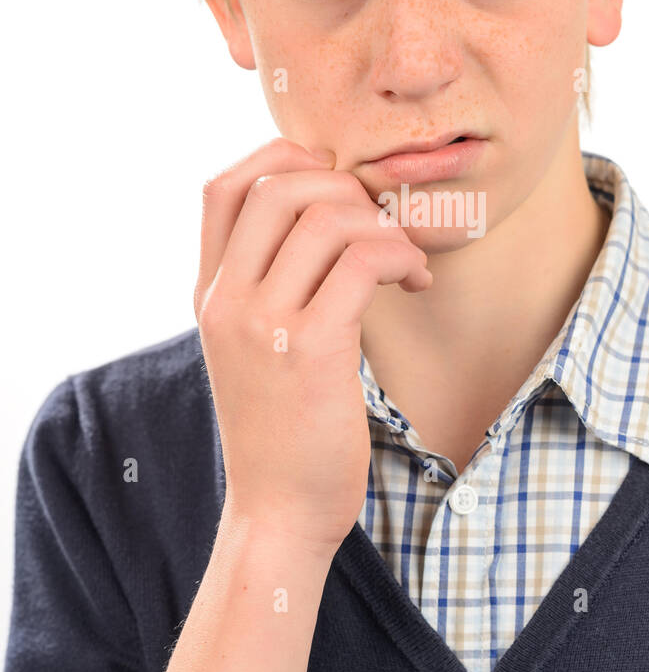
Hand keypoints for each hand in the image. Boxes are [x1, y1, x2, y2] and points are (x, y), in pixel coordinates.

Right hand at [194, 137, 431, 552]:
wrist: (278, 513)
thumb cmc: (281, 432)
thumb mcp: (251, 350)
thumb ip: (267, 288)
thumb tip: (324, 220)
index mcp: (210, 294)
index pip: (223, 186)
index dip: (281, 159)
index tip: (334, 183)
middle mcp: (226, 300)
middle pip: (279, 185)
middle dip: (346, 187)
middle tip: (381, 227)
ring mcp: (262, 322)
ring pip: (328, 217)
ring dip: (386, 227)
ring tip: (408, 264)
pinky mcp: (310, 348)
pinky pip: (364, 260)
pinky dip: (402, 257)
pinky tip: (416, 282)